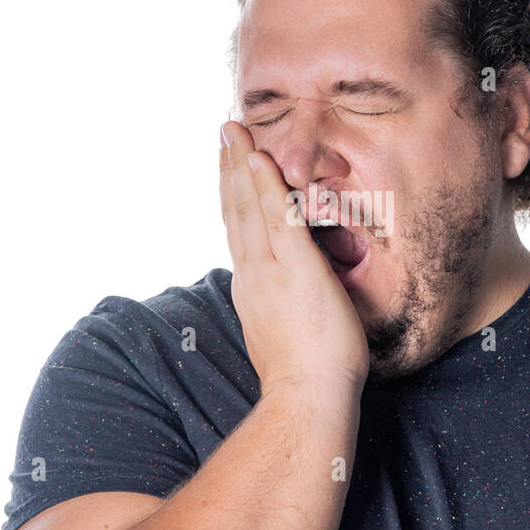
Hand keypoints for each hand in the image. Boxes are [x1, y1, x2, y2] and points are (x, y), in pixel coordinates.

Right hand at [218, 120, 369, 397]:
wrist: (306, 399)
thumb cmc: (303, 379)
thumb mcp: (282, 334)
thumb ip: (279, 310)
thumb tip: (283, 305)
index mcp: (251, 289)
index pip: (239, 232)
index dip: (232, 196)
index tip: (229, 168)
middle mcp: (252, 273)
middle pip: (235, 210)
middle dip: (228, 167)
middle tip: (223, 131)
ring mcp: (270, 269)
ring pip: (249, 206)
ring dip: (240, 163)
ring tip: (233, 130)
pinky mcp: (295, 268)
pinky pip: (278, 216)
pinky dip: (266, 184)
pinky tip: (259, 157)